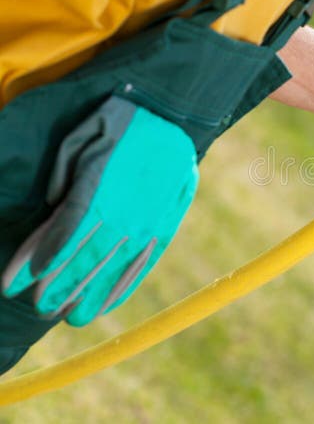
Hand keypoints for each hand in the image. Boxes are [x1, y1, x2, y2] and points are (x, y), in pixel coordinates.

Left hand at [1, 96, 197, 325]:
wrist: (177, 116)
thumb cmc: (122, 120)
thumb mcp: (84, 131)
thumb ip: (65, 167)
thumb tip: (54, 202)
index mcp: (100, 186)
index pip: (64, 233)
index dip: (38, 260)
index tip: (16, 284)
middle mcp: (124, 211)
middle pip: (86, 258)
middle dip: (59, 287)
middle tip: (39, 309)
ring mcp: (146, 222)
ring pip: (114, 267)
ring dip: (90, 294)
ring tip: (72, 318)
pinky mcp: (163, 226)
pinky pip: (142, 263)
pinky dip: (123, 286)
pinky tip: (108, 304)